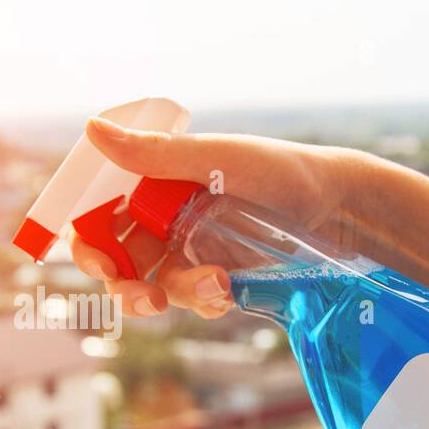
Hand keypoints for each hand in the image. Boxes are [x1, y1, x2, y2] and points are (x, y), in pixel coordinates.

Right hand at [71, 115, 397, 319]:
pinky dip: (204, 300)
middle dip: (121, 284)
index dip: (87, 239)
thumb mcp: (217, 159)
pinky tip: (228, 290)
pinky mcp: (216, 276)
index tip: (99, 260)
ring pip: (151, 286)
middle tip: (141, 297)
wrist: (342, 208)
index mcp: (154, 180)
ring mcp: (189, 248)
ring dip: (175, 293)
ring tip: (217, 286)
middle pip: (116, 259)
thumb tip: (92, 128)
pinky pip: (191, 299)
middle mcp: (164, 215)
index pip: (98, 213)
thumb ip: (155, 154)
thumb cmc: (281, 169)